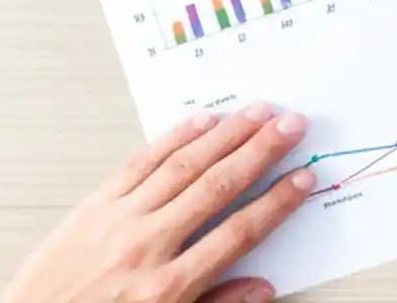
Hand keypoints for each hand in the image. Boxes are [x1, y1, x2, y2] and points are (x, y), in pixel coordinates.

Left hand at [0, 102, 313, 302]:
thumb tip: (261, 288)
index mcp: (170, 288)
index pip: (239, 233)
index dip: (277, 202)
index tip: (302, 179)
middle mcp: (148, 246)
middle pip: (218, 186)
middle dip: (261, 151)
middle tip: (290, 126)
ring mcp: (119, 220)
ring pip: (183, 165)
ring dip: (226, 134)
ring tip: (256, 113)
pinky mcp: (94, 205)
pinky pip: (140, 161)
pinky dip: (173, 138)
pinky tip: (199, 121)